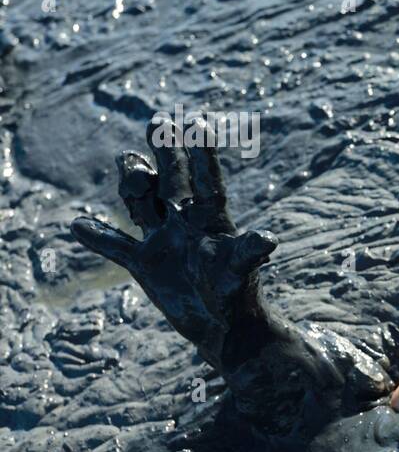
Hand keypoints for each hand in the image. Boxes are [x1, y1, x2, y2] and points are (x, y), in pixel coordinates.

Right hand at [70, 117, 277, 370]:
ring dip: (134, 184)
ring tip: (130, 163)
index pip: (205, 183)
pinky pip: (115, 245)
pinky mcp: (144, 262)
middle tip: (160, 122)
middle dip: (165, 153)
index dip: (200, 156)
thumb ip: (247, 254)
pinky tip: (78, 225)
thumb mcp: (240, 274)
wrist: (225, 328)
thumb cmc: (238, 297)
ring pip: (142, 202)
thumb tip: (267, 238)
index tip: (197, 124)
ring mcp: (163, 240)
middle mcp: (186, 223)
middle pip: (171, 181)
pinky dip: (98, 237)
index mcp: (212, 222)